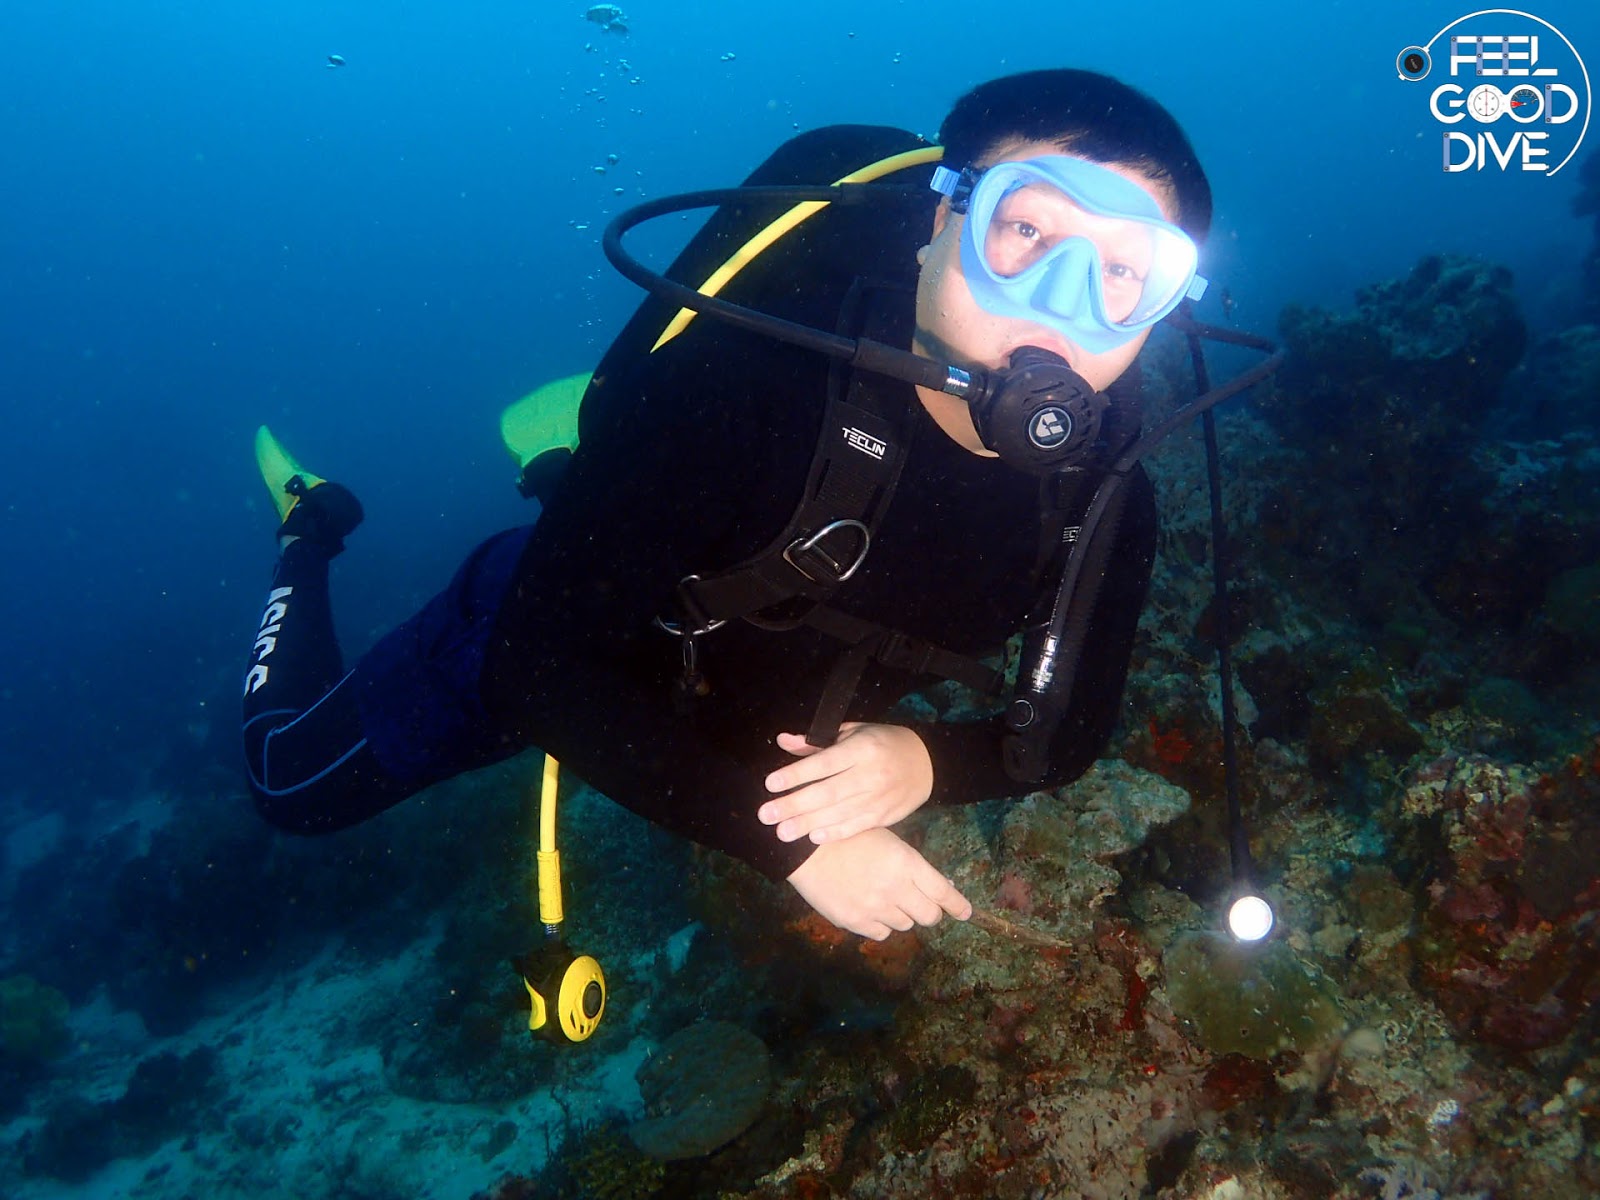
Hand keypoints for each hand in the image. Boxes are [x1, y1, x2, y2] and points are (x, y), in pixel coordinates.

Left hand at [759, 722, 933, 843]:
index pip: (823, 763)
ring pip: (839, 813)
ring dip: (807, 824)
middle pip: (827, 792)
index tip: (770, 784)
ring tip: (781, 833)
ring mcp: (878, 797)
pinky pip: (857, 826)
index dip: (796, 774)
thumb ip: (816, 741)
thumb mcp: (852, 732)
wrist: (926, 762)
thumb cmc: (880, 743)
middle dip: (794, 805)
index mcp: (860, 748)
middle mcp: (869, 773)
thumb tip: (783, 740)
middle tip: (765, 815)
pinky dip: (835, 833)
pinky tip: (814, 838)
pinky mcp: (885, 815)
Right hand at [786, 828, 971, 939]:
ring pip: (905, 925)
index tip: (966, 912)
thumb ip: (911, 866)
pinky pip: (881, 933)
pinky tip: (869, 908)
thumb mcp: (887, 841)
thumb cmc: (849, 836)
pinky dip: (880, 924)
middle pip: (928, 916)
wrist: (805, 849)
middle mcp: (895, 889)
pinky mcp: (855, 921)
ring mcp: (875, 908)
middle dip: (929, 911)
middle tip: (921, 904)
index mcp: (906, 863)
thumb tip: (939, 890)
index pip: (942, 892)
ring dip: (901, 914)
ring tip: (885, 898)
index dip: (957, 905)